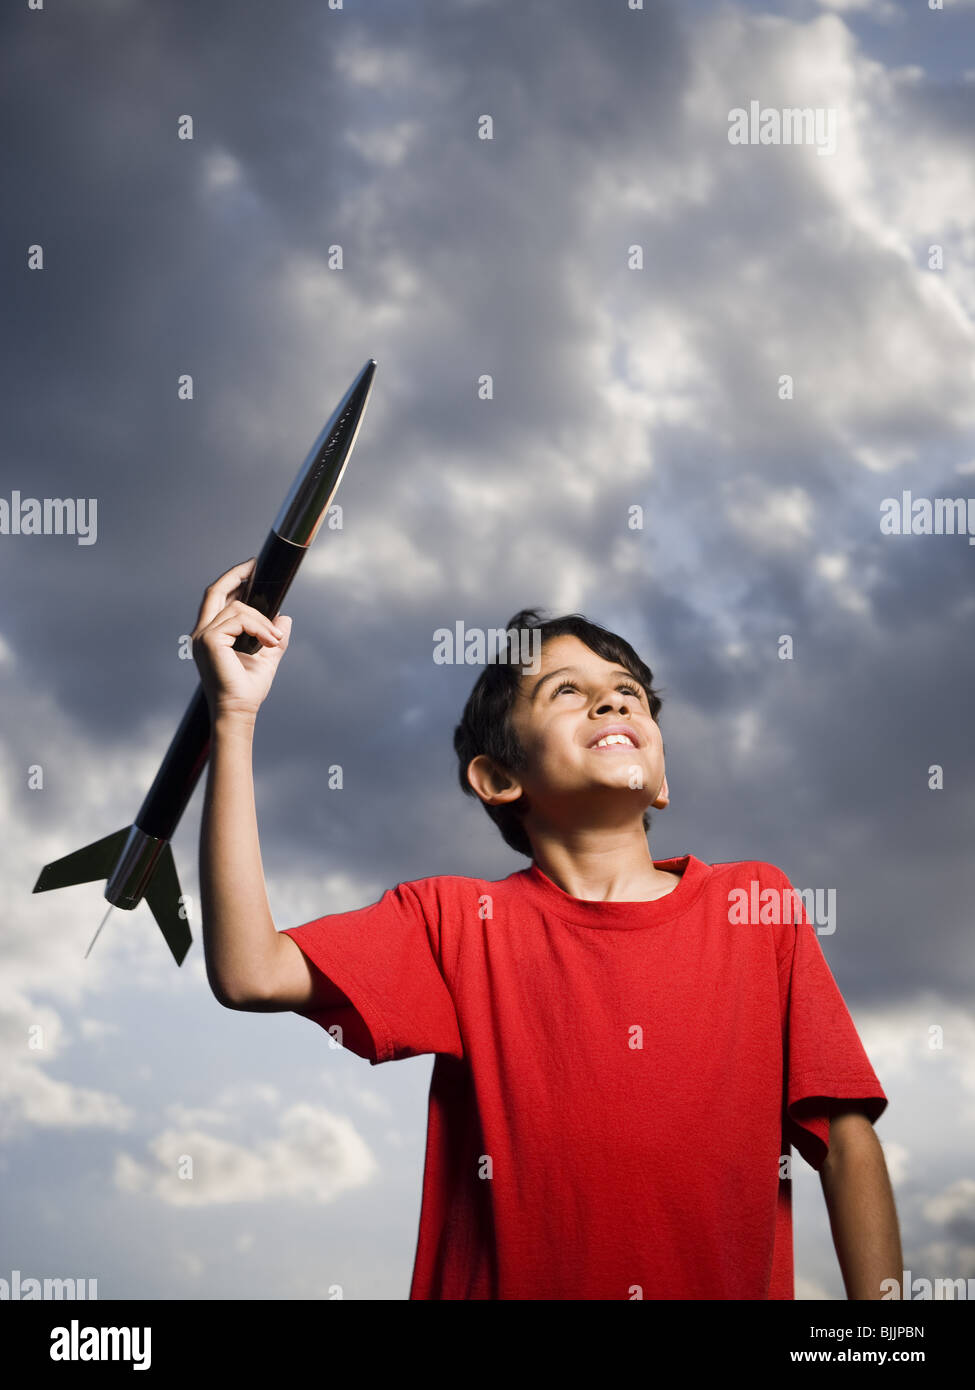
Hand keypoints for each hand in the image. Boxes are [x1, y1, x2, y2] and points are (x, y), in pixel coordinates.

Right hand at [191, 558, 291, 719]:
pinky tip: (270, 641)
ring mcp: (203, 636)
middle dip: (236, 574)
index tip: (252, 569)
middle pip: (215, 591)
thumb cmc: (247, 689)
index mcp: (211, 635)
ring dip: (263, 620)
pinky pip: (239, 619)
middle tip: (256, 566)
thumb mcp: (266, 658)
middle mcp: (202, 633)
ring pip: (238, 607)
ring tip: (275, 639)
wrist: (239, 710)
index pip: (218, 599)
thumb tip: (286, 616)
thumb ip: (273, 636)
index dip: (233, 580)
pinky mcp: (210, 640)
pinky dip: (259, 627)